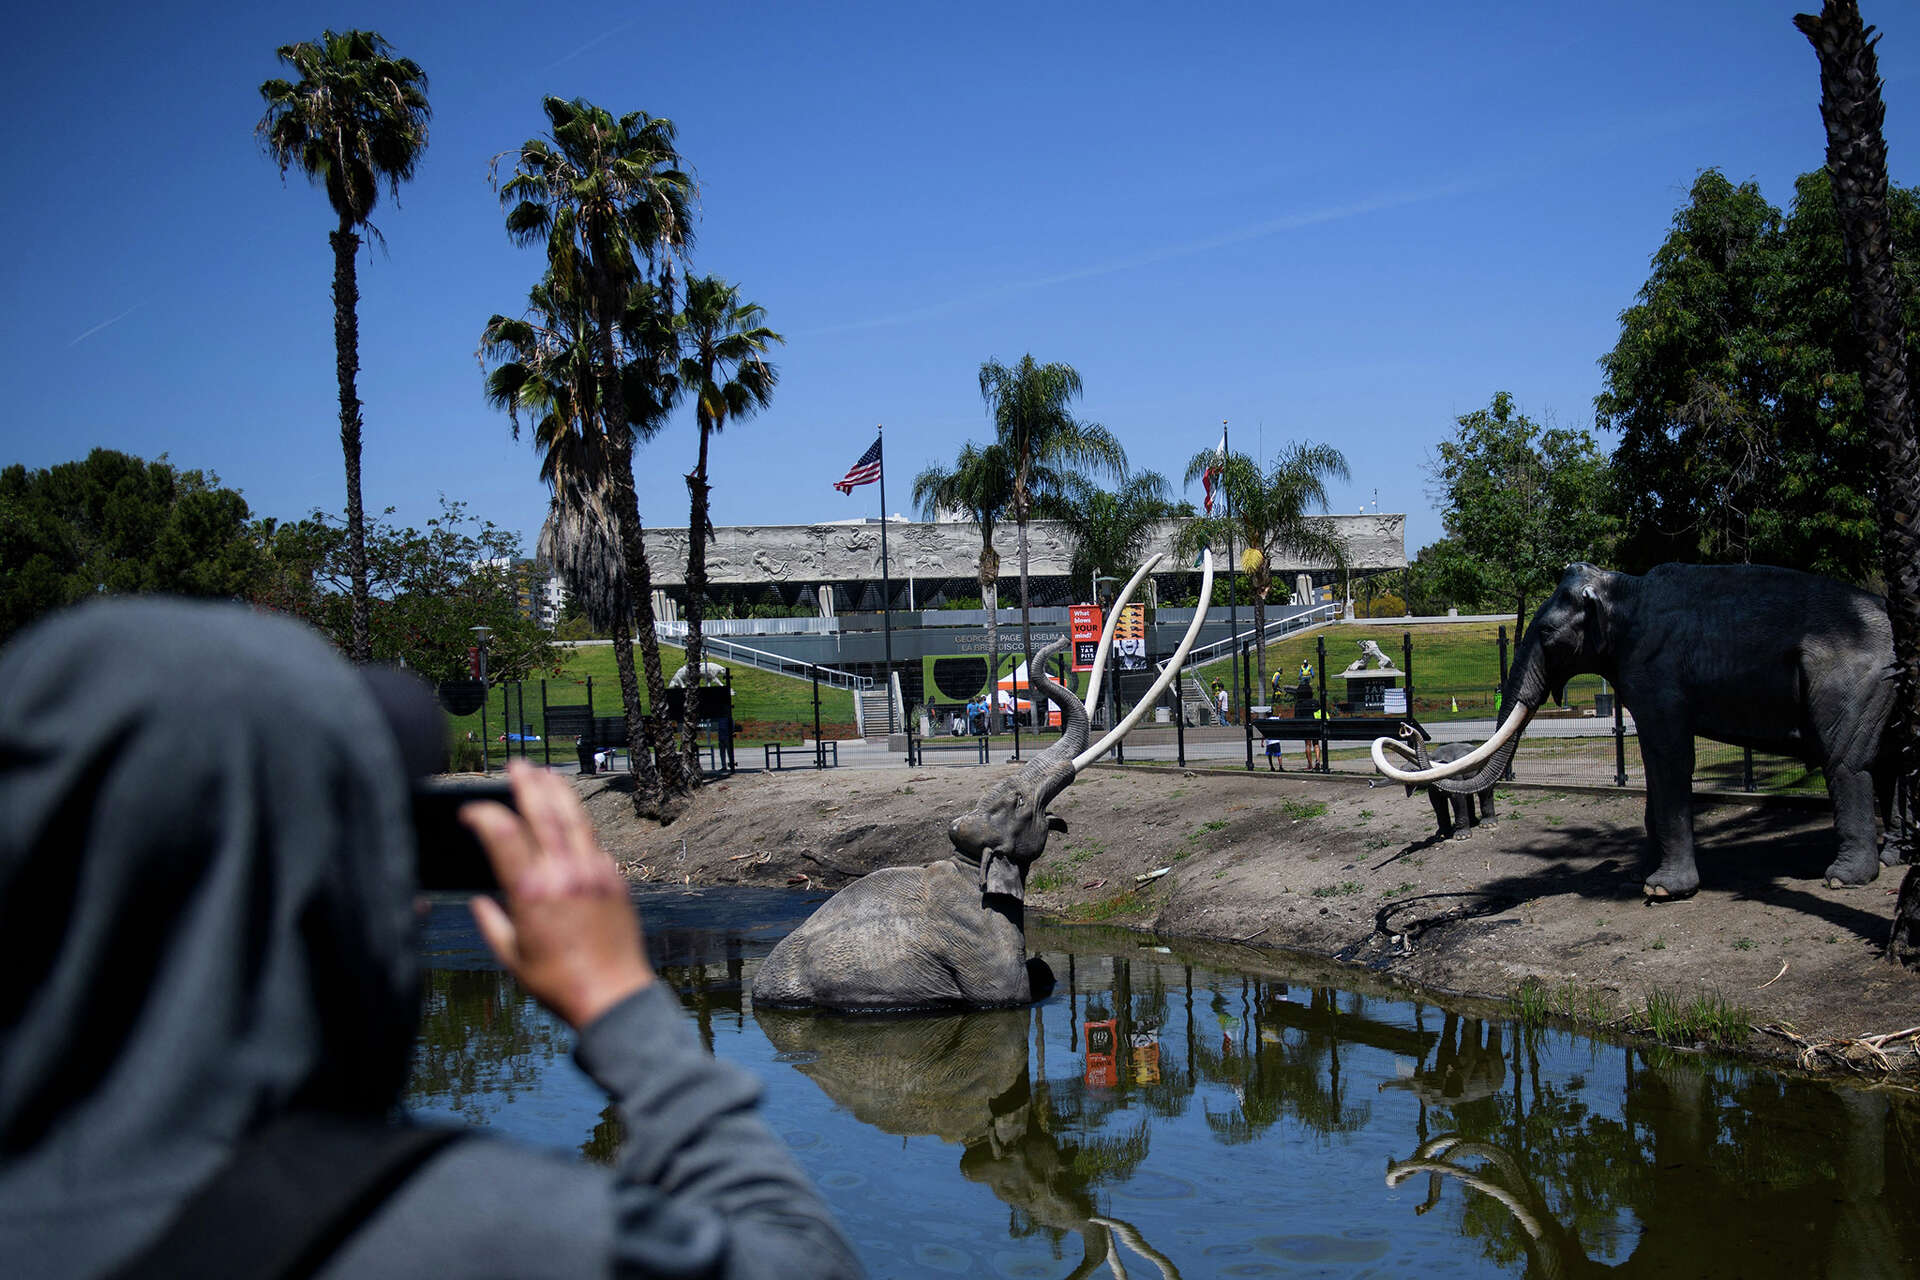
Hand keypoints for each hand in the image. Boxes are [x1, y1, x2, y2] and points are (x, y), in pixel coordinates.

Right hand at [460, 760, 653, 1028]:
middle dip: (527, 784)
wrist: (613, 995)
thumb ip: (491, 924)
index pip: (503, 833)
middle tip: (516, 766)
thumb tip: (479, 902)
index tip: (470, 812)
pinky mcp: (615, 879)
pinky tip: (570, 817)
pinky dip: (578, 823)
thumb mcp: (512, 958)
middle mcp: (564, 874)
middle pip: (544, 812)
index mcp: (531, 892)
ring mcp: (594, 872)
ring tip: (545, 775)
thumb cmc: (558, 983)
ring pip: (575, 818)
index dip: (483, 814)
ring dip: (557, 792)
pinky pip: (593, 841)